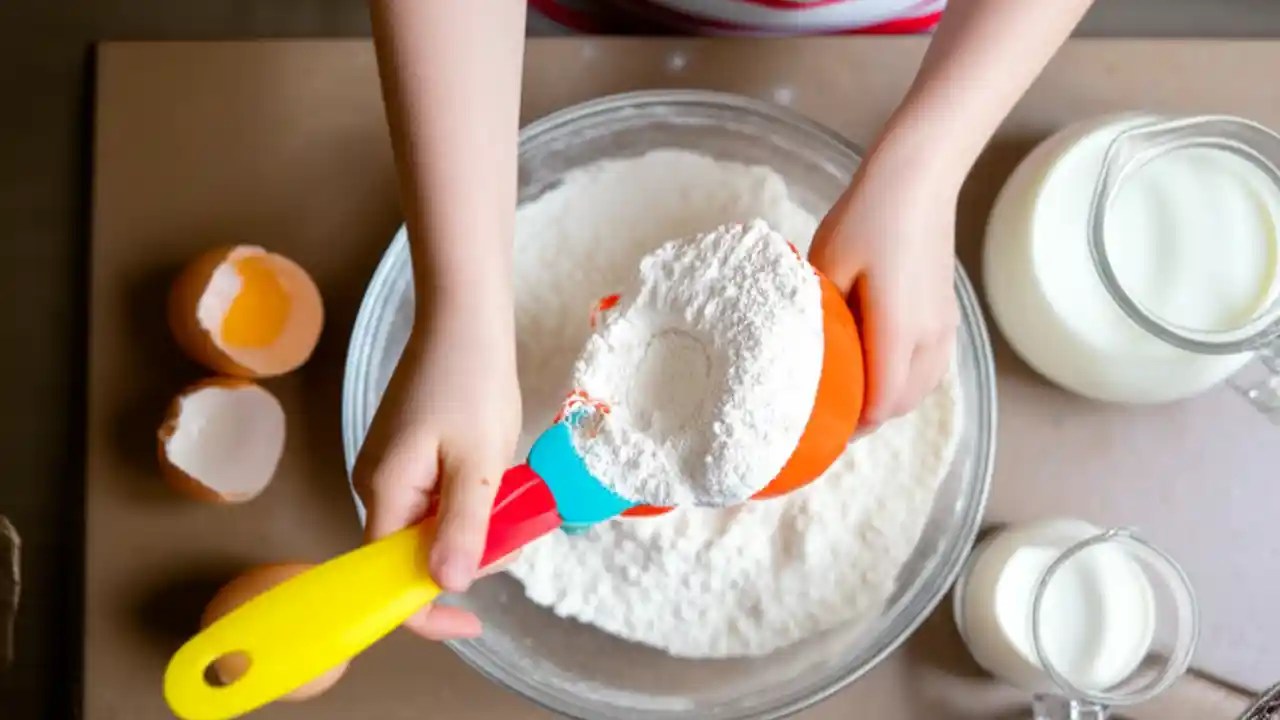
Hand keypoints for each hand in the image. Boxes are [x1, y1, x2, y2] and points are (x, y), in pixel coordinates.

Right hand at [352, 310, 520, 639]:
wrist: (463, 316)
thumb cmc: (472, 381)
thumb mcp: (480, 462)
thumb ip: (464, 527)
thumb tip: (448, 586)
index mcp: (385, 491)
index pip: (386, 577)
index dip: (427, 611)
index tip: (475, 621)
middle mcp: (376, 485)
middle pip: (414, 552)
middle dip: (471, 554)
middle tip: (521, 527)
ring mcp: (391, 467)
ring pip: (431, 524)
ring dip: (478, 524)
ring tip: (519, 492)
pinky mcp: (408, 452)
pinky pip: (436, 497)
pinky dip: (471, 499)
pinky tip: (500, 475)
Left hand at [809, 143, 958, 431]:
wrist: (918, 178)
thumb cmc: (866, 217)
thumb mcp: (826, 266)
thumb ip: (819, 316)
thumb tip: (803, 352)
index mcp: (898, 331)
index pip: (879, 404)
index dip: (851, 426)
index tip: (819, 429)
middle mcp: (930, 336)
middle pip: (902, 403)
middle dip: (868, 418)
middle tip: (828, 415)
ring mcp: (944, 326)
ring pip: (921, 388)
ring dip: (889, 400)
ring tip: (851, 395)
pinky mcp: (948, 313)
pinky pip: (932, 366)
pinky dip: (907, 380)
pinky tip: (880, 367)